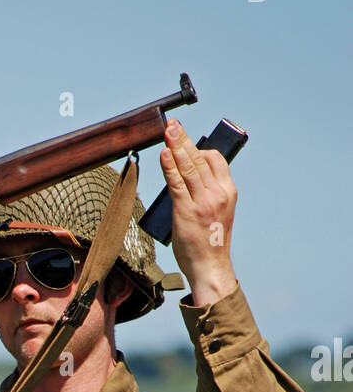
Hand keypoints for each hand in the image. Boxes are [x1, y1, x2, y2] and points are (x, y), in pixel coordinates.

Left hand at [160, 120, 238, 306]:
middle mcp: (217, 194)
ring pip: (188, 167)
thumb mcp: (217, 212)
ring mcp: (203, 202)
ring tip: (167, 131)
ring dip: (175, 147)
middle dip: (184, 139)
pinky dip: (169, 167)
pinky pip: (177, 184)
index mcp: (228, 192)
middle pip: (199, 159)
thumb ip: (207, 193)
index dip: (199, 147)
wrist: (210, 267)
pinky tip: (164, 155)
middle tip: (173, 124)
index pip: (215, 160)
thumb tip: (189, 178)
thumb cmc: (210, 242)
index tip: (184, 140)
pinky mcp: (187, 211)